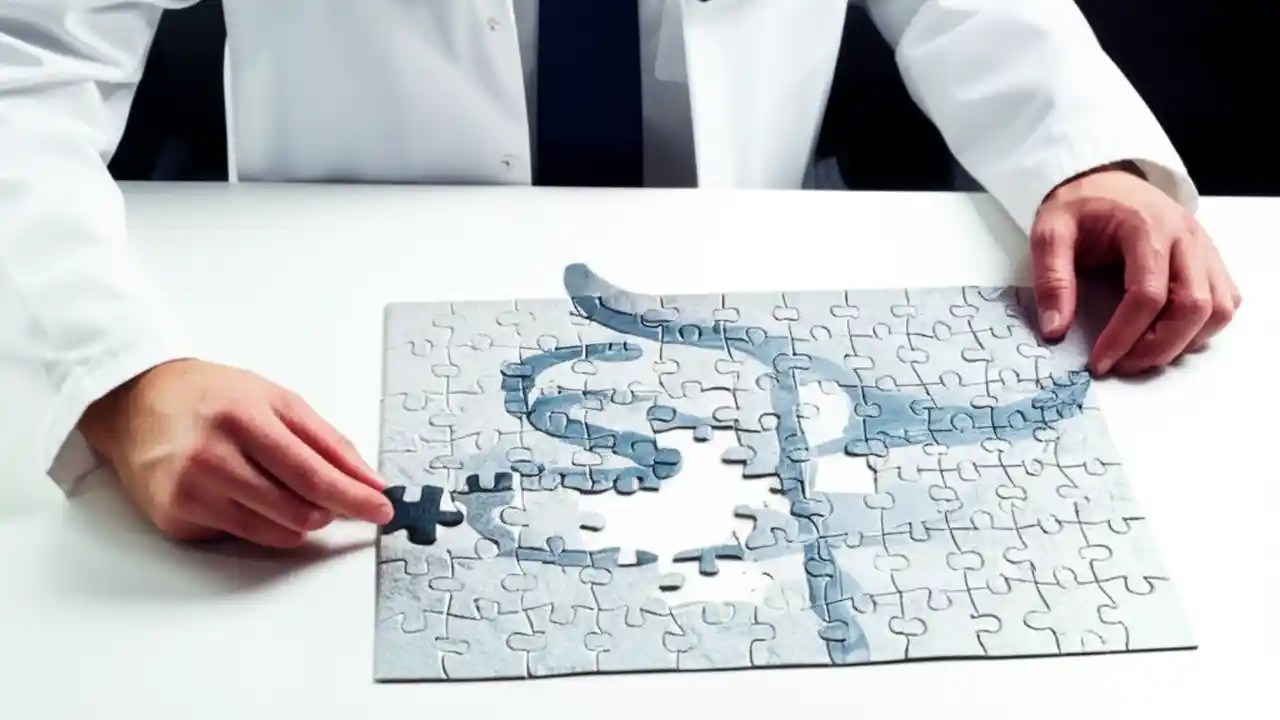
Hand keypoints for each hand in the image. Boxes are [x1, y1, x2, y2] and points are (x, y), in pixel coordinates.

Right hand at [78, 359, 392, 547]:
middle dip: (330, 510)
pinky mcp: (176, 519)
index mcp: (244, 418)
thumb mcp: (276, 400)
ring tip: (289, 490)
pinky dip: (264, 524)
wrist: (138, 404)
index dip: (353, 496)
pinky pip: (245, 536)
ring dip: (301, 520)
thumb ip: (327, 441)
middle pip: (297, 509)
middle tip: (337, 501)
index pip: (312, 472)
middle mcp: (212, 457)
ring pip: (276, 531)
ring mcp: (190, 492)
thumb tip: (368, 481)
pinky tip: (249, 494)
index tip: (381, 510)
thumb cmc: (213, 398)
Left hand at [1030, 166, 1240, 375]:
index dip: (1124, 336)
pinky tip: (1168, 335)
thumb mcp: (1050, 233)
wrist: (1105, 177)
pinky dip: (1203, 327)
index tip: (1099, 362)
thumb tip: (1055, 331)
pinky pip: (1225, 300)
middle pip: (1193, 307)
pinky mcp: (1209, 259)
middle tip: (1122, 366)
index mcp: (1146, 227)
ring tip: (1143, 355)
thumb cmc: (1079, 206)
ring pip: (1218, 308)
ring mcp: (1203, 248)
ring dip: (1185, 342)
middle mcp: (1186, 237)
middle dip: (1158, 348)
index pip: (1148, 295)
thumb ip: (1051, 279)